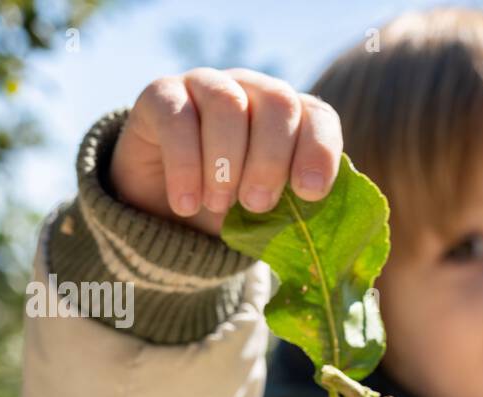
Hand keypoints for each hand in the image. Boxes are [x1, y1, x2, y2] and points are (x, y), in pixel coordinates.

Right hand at [109, 67, 342, 236]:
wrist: (168, 206)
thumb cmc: (233, 208)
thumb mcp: (268, 212)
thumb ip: (294, 210)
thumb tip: (314, 225)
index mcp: (293, 117)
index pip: (319, 118)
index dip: (318, 151)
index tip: (309, 192)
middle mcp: (255, 90)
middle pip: (278, 102)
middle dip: (271, 160)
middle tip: (257, 205)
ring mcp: (209, 85)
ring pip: (227, 103)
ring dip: (226, 162)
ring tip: (218, 205)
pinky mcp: (163, 94)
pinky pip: (177, 119)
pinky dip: (185, 167)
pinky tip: (186, 204)